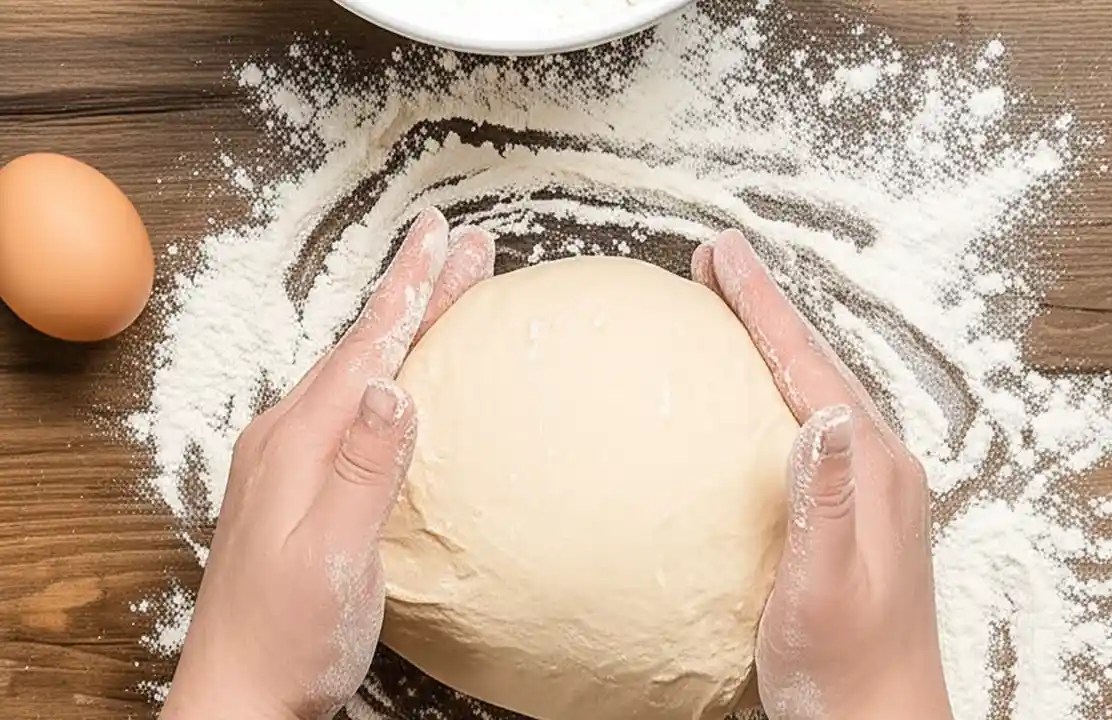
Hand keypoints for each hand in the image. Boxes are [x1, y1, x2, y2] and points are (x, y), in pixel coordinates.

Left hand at [160, 208, 495, 719]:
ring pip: (353, 372)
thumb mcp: (333, 557)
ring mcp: (286, 462)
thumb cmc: (288, 638)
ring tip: (436, 291)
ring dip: (398, 325)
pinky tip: (394, 377)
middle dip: (413, 291)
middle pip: (362, 347)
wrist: (237, 698)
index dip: (410, 289)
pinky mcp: (294, 485)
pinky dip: (380, 370)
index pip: (367, 349)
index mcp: (298, 444)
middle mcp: (287, 439)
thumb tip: (391, 387)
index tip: (443, 236)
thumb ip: (363, 471)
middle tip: (459, 243)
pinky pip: (344, 406)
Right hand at [692, 232, 952, 719]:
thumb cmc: (847, 669)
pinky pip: (818, 425)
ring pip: (819, 387)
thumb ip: (826, 501)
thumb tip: (821, 409)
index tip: (725, 255)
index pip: (809, 367)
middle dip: (768, 307)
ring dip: (778, 341)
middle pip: (817, 363)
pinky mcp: (859, 512)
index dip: (764, 306)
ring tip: (736, 308)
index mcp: (872, 471)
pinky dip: (785, 387)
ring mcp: (874, 488)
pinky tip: (759, 397)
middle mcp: (881, 467)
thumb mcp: (824, 587)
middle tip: (720, 261)